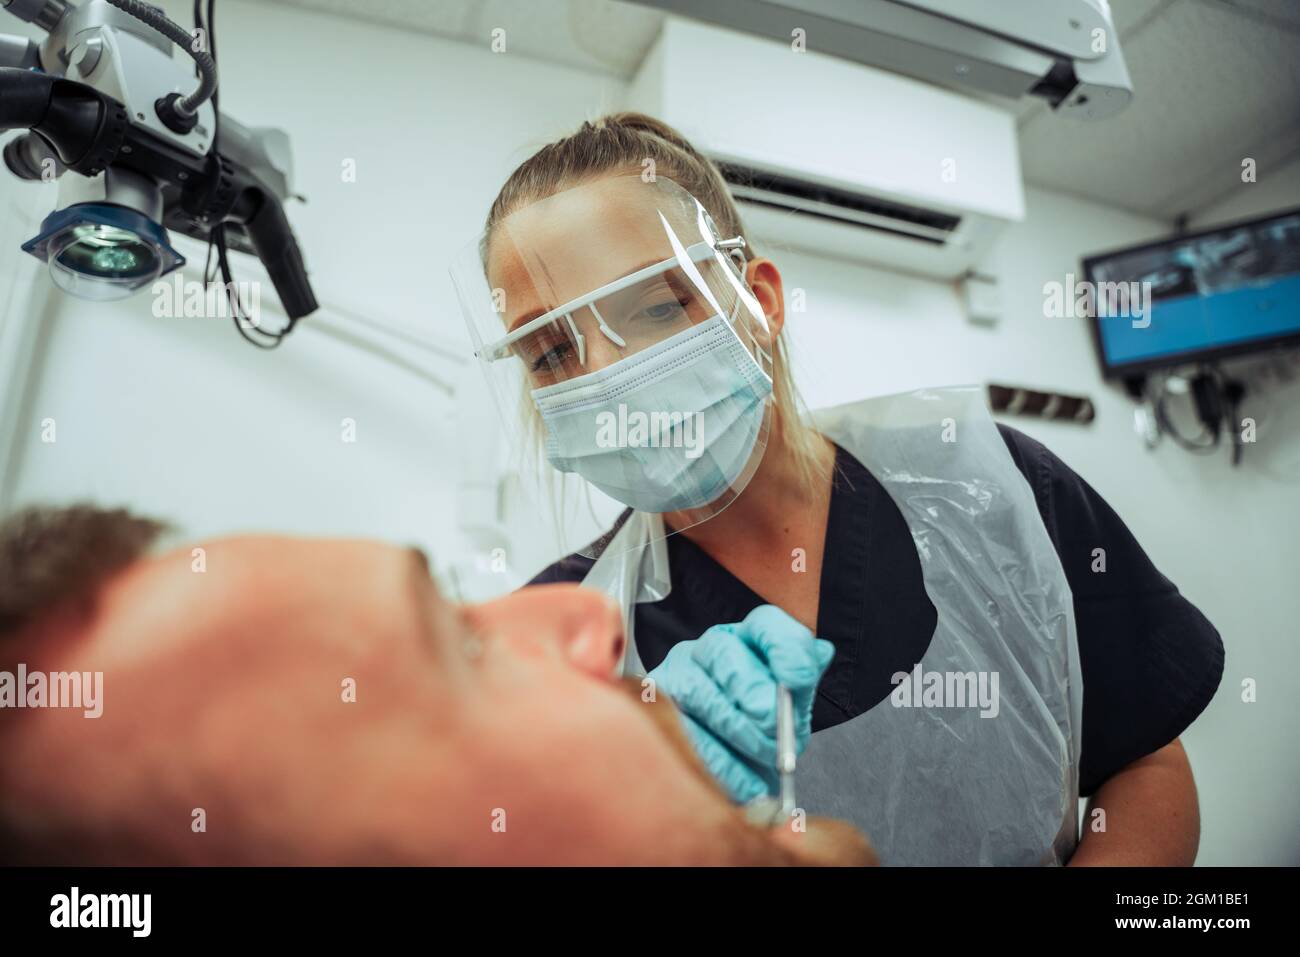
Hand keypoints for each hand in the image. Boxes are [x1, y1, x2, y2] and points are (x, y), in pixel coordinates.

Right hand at [646, 604, 833, 802]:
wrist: (737, 769)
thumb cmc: (764, 731)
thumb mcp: (792, 706)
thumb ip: (805, 678)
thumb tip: (818, 653)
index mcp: (749, 639)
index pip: (766, 624)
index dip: (783, 647)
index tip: (797, 678)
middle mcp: (708, 649)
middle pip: (722, 651)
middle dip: (753, 691)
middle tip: (775, 727)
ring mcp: (676, 676)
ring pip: (698, 692)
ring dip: (737, 730)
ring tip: (766, 756)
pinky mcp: (654, 711)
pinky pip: (683, 732)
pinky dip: (720, 762)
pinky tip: (746, 782)